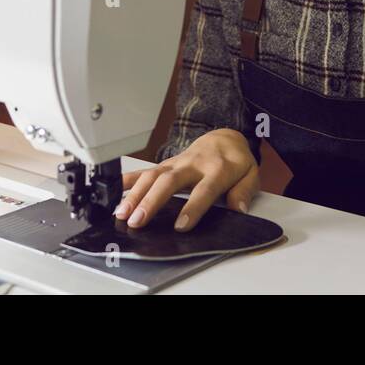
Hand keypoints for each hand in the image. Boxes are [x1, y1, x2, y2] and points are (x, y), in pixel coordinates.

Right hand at [116, 128, 258, 231]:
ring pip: (153, 176)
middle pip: (169, 181)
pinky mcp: (165, 164)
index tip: (180, 226)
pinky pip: (144, 170)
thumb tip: (239, 208)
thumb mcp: (251, 174)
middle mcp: (193, 164)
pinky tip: (114, 190)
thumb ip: (244, 191)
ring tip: (122, 213)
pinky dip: (127, 180)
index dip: (192, 207)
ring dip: (135, 194)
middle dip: (151, 201)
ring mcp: (176, 163)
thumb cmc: (235, 161)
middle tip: (138, 221)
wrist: (223, 138)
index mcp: (217, 170)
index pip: (203, 190)